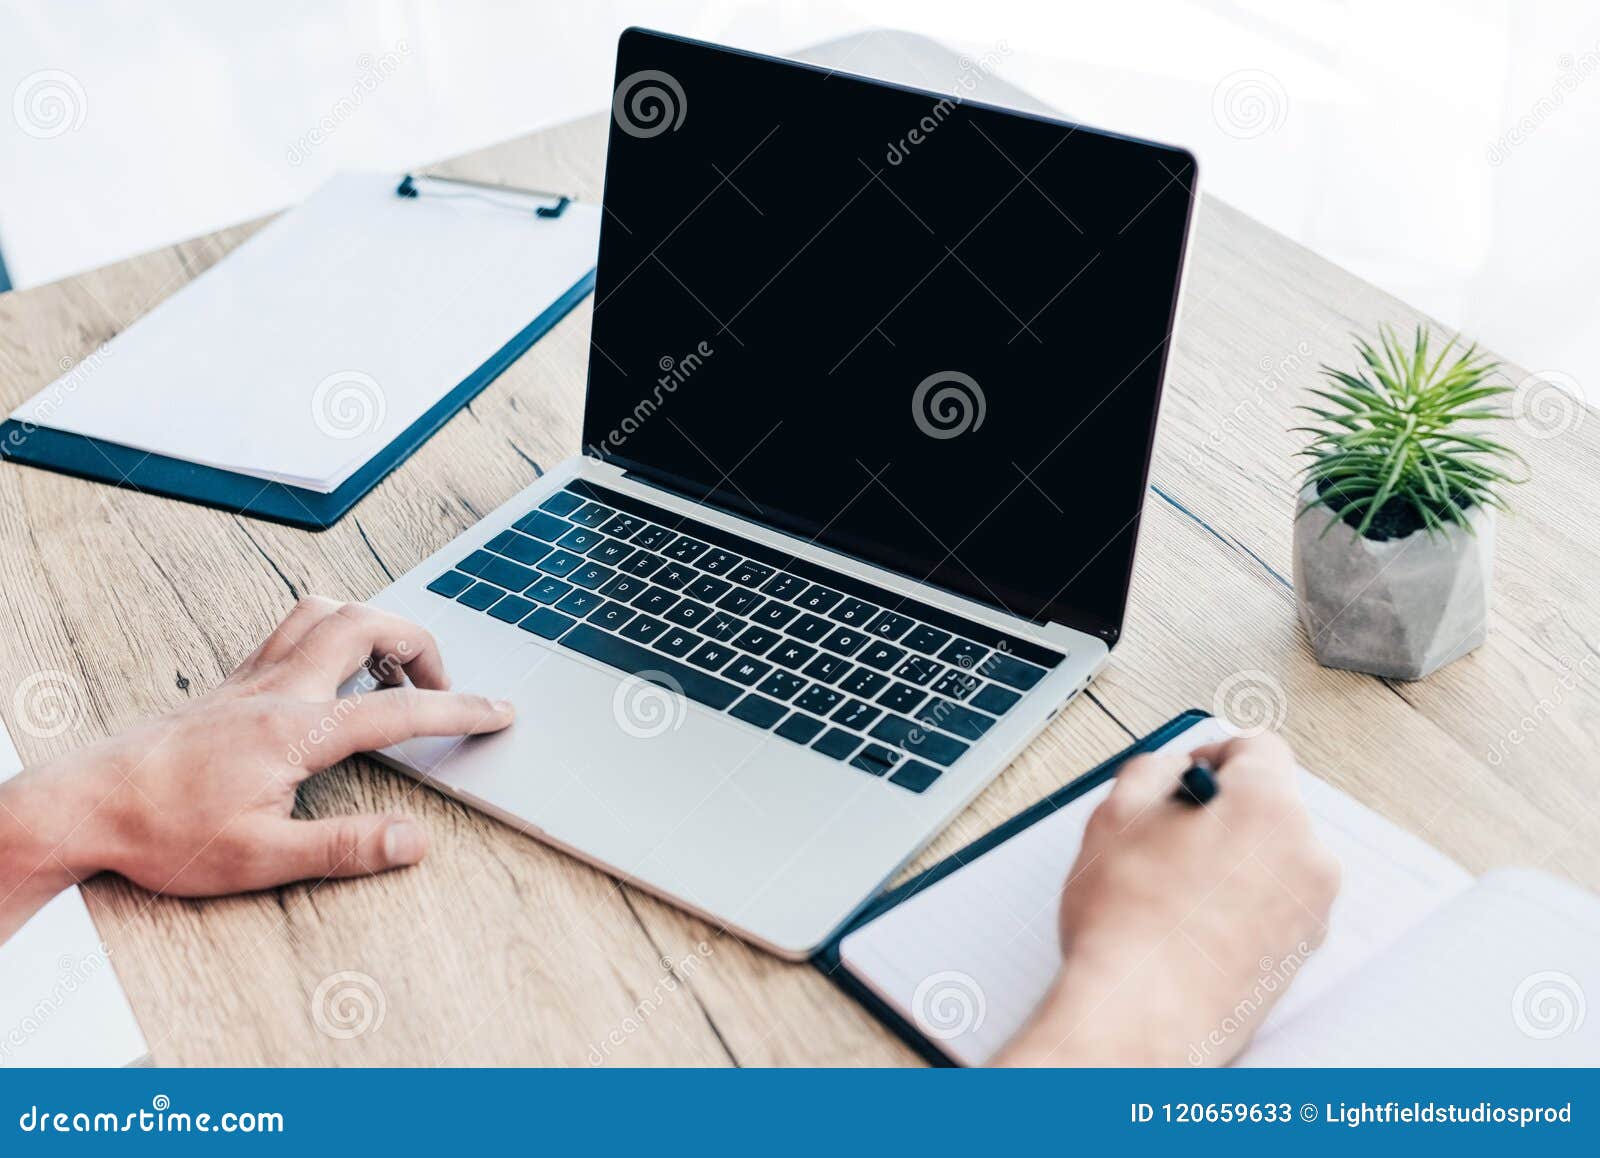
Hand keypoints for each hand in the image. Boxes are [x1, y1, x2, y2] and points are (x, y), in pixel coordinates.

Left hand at [0, 597, 513, 940]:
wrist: (84, 806)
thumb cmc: (163, 833)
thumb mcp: (260, 859)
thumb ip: (345, 847)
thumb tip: (413, 841)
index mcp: (295, 730)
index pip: (399, 711)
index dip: (459, 710)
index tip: (499, 711)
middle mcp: (277, 689)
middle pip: (367, 625)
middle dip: (421, 645)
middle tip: (442, 687)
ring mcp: (250, 679)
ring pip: (324, 612)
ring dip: (373, 626)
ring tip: (393, 670)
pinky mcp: (229, 684)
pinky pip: (291, 629)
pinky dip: (331, 633)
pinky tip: (333, 673)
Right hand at [996, 732, 1339, 1065]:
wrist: (1142, 1017)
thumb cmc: (1129, 927)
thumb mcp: (1116, 814)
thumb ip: (1153, 769)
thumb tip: (1173, 771)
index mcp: (1268, 807)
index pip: (1257, 747)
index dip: (1211, 753)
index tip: (1186, 775)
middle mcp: (1306, 856)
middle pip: (1268, 804)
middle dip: (1221, 812)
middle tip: (1166, 836)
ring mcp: (1310, 911)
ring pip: (1271, 857)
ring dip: (1231, 859)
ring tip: (1171, 889)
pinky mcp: (1300, 956)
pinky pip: (1273, 905)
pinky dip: (1240, 904)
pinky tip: (1189, 923)